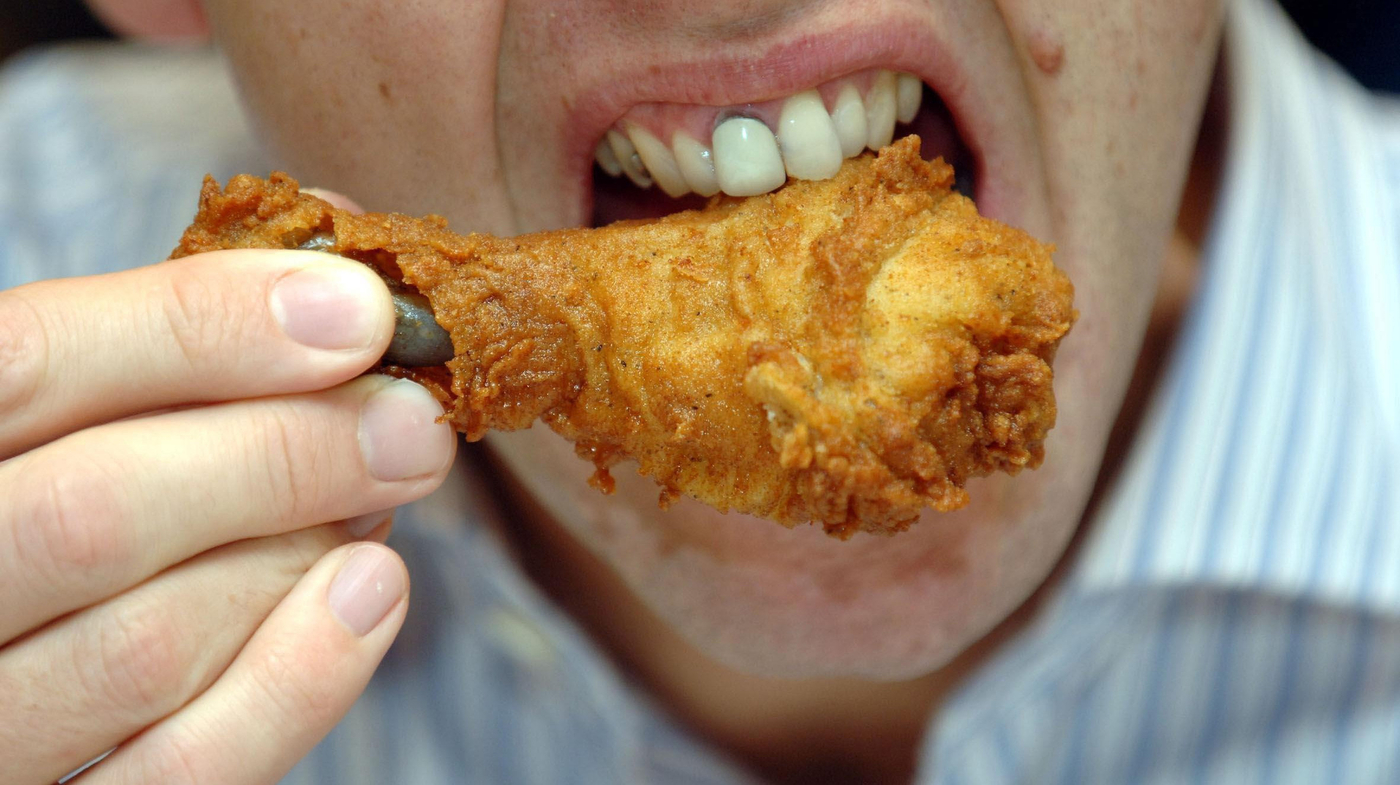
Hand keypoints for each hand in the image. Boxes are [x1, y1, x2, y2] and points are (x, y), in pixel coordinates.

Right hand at [0, 245, 455, 782]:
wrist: (8, 627)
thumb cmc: (46, 479)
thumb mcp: (71, 396)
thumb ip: (172, 339)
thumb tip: (342, 285)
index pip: (31, 364)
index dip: (204, 327)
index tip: (359, 312)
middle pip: (96, 514)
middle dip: (286, 455)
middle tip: (411, 424)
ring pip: (149, 645)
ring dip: (302, 554)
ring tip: (383, 495)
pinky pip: (187, 769)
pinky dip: (298, 678)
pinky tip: (372, 592)